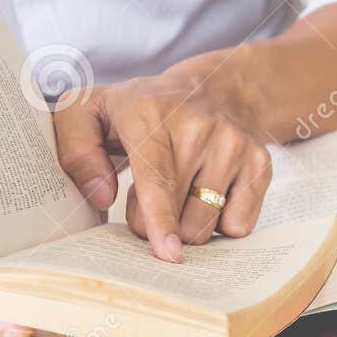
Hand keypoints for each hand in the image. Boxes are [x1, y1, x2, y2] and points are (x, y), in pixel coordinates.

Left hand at [53, 49, 272, 261]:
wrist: (216, 85)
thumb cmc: (142, 109)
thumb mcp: (90, 112)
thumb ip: (76, 150)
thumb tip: (103, 195)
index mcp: (150, 113)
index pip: (158, 178)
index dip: (161, 218)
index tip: (167, 251)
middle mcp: (199, 126)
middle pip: (180, 214)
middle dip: (158, 225)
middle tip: (148, 200)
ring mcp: (235, 144)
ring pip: (209, 224)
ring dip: (188, 225)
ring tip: (180, 192)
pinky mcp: (260, 163)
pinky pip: (240, 223)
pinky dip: (221, 222)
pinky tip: (211, 193)